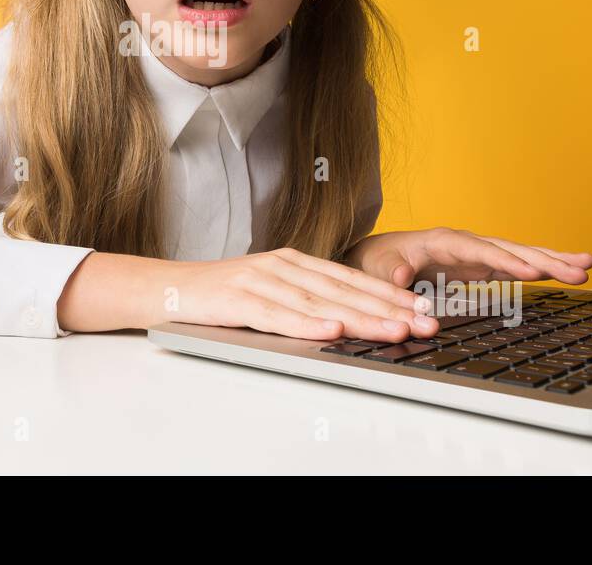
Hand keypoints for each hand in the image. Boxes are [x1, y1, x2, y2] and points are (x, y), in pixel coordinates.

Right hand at [167, 247, 441, 343]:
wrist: (166, 288)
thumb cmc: (221, 295)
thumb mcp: (270, 290)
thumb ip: (307, 299)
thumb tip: (353, 318)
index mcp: (294, 261)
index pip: (351, 278)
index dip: (390, 293)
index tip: (424, 308)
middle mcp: (282, 265)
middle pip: (343, 289)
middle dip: (388, 307)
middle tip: (424, 322)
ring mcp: (259, 280)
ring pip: (318, 302)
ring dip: (359, 317)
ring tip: (393, 329)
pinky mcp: (236, 299)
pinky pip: (277, 315)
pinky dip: (306, 324)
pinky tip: (331, 331)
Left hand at [349, 227, 591, 291]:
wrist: (375, 256)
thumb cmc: (377, 261)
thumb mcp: (378, 266)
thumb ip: (391, 271)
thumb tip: (403, 277)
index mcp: (443, 241)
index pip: (481, 251)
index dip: (507, 262)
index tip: (533, 272)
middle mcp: (466, 243)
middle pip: (510, 250)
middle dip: (545, 259)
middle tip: (580, 269)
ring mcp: (477, 253)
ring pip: (520, 254)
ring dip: (553, 260)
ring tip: (588, 266)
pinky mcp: (482, 266)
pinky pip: (517, 265)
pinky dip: (542, 267)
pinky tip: (568, 271)